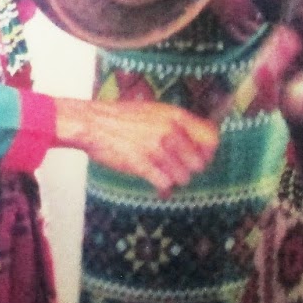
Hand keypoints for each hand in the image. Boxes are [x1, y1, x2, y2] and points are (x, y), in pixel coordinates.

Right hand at [54, 97, 217, 198]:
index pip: (211, 138)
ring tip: (163, 176)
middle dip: (189, 169)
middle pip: (199, 163)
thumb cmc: (121, 118)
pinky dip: (163, 190)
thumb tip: (202, 140)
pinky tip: (158, 188)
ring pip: (183, 177)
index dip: (207, 152)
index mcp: (175, 116)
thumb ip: (177, 123)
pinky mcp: (143, 164)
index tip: (199, 158)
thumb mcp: (154, 111)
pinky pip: (166, 185)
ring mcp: (156, 148)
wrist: (92, 124)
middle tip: (176, 169)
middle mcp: (169, 131)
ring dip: (174, 179)